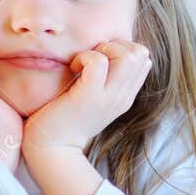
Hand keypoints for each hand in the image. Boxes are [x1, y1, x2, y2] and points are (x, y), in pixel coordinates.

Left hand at [22, 40, 151, 158]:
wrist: (51, 149)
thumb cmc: (64, 120)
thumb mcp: (92, 99)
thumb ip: (103, 80)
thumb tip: (100, 54)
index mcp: (125, 95)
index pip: (144, 59)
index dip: (123, 49)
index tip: (100, 59)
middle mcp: (123, 96)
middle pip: (141, 53)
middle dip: (115, 45)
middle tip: (92, 58)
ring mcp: (109, 97)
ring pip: (127, 55)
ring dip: (102, 49)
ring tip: (83, 62)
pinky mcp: (91, 96)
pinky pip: (98, 62)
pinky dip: (84, 57)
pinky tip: (72, 68)